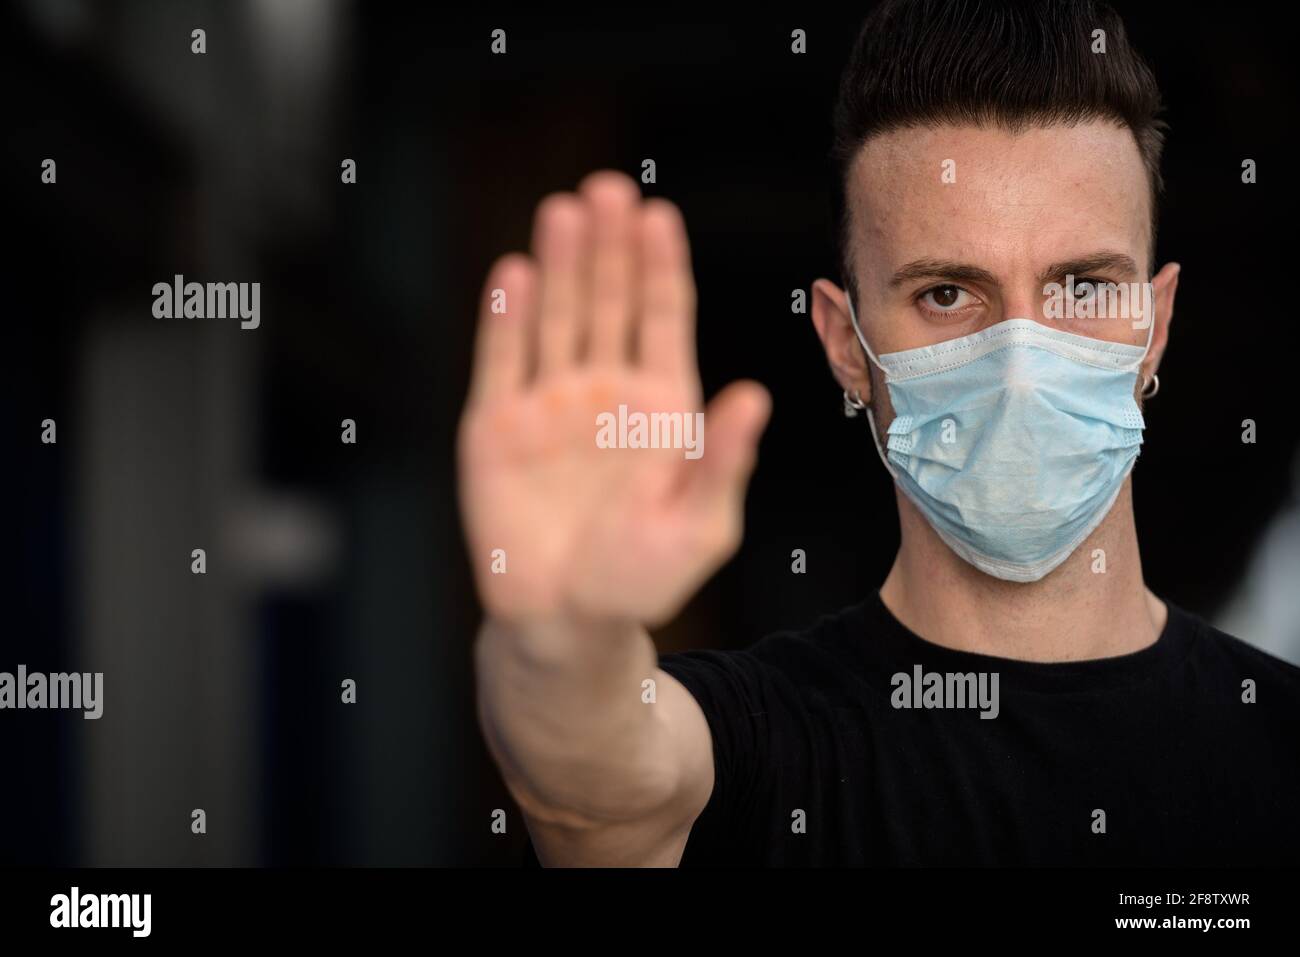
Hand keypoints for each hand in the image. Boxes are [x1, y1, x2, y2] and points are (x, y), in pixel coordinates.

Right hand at [457, 171, 770, 626]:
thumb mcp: (701, 527)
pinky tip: (515, 273)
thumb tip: (754, 397)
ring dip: (560, 265)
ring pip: (556, 318)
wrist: (563, 622)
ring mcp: (548, 404)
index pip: (661, 318)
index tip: (659, 215)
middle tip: (606, 190)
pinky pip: (500, 360)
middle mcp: (604, 393)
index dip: (660, 267)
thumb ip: (724, 461)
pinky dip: (506, 317)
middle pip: (608, 302)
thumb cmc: (640, 581)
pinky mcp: (494, 426)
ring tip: (564, 211)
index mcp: (661, 407)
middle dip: (608, 248)